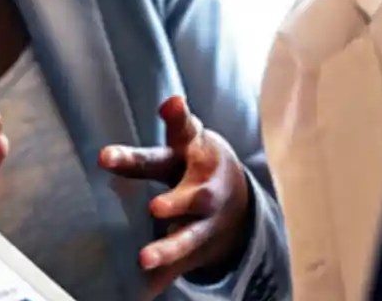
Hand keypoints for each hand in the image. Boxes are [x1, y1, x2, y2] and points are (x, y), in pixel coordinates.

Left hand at [99, 96, 252, 296]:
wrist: (238, 200)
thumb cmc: (199, 161)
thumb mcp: (190, 138)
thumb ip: (178, 120)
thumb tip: (172, 101)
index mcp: (196, 156)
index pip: (183, 137)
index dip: (176, 122)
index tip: (170, 106)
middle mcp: (203, 190)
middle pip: (193, 197)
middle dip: (176, 203)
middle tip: (156, 208)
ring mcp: (204, 222)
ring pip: (189, 237)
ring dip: (168, 249)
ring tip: (144, 259)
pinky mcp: (199, 246)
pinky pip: (181, 265)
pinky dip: (163, 278)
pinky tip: (143, 291)